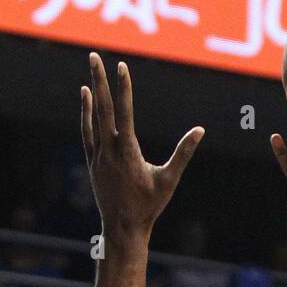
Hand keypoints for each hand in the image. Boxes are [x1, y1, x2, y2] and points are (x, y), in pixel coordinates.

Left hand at [83, 54, 203, 242]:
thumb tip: (200, 131)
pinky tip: (86, 98)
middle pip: (103, 108)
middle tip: (94, 57)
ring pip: (93, 118)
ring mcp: (98, 156)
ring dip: (92, 93)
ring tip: (91, 71)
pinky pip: (87, 132)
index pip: (124, 112)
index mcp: (127, 152)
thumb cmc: (148, 206)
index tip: (122, 66)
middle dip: (99, 81)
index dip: (123, 88)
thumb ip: (183, 153)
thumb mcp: (168, 180)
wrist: (123, 229)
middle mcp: (109, 151)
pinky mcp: (93, 162)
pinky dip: (86, 114)